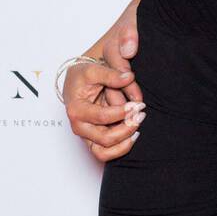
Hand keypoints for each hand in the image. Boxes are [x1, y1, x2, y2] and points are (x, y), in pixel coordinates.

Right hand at [63, 0, 144, 161]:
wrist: (83, 76)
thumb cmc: (87, 69)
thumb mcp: (98, 62)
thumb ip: (112, 69)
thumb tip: (129, 76)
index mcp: (75, 106)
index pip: (101, 116)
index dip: (122, 112)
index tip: (138, 103)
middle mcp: (78, 123)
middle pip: (103, 139)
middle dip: (125, 128)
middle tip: (141, 115)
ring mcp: (86, 132)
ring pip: (103, 151)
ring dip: (124, 141)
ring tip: (138, 126)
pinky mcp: (94, 136)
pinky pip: (105, 152)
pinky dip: (121, 148)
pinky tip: (135, 134)